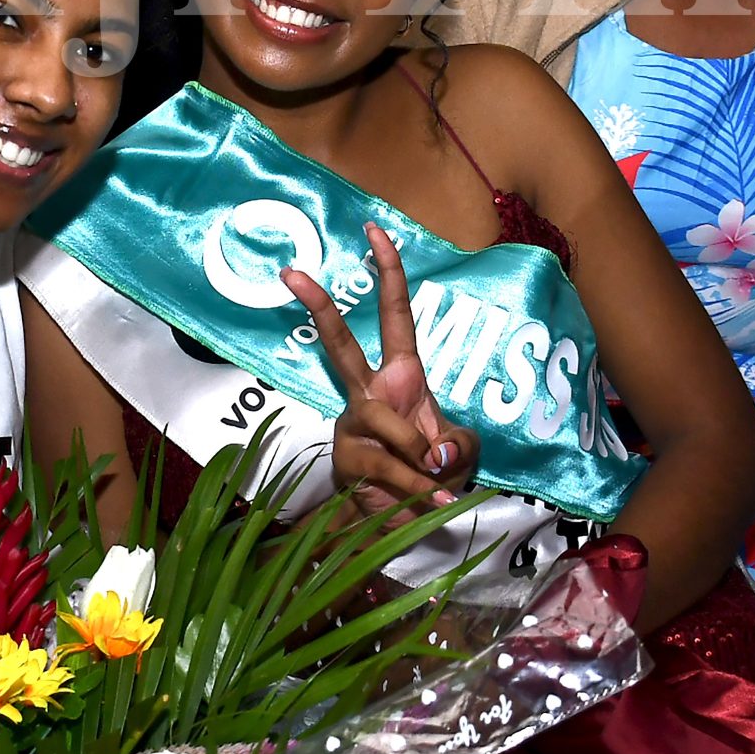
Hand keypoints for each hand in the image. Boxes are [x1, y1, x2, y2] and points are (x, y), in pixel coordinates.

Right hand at [286, 222, 478, 524]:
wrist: (408, 523)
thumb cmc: (435, 476)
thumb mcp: (463, 453)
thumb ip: (460, 446)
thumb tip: (434, 452)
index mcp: (403, 376)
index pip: (394, 315)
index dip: (389, 272)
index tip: (376, 230)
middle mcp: (370, 393)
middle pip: (339, 343)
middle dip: (318, 306)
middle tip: (291, 272)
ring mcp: (352, 424)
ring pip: (382, 422)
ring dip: (416, 454)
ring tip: (439, 482)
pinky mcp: (344, 459)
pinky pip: (383, 466)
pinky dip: (416, 486)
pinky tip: (432, 502)